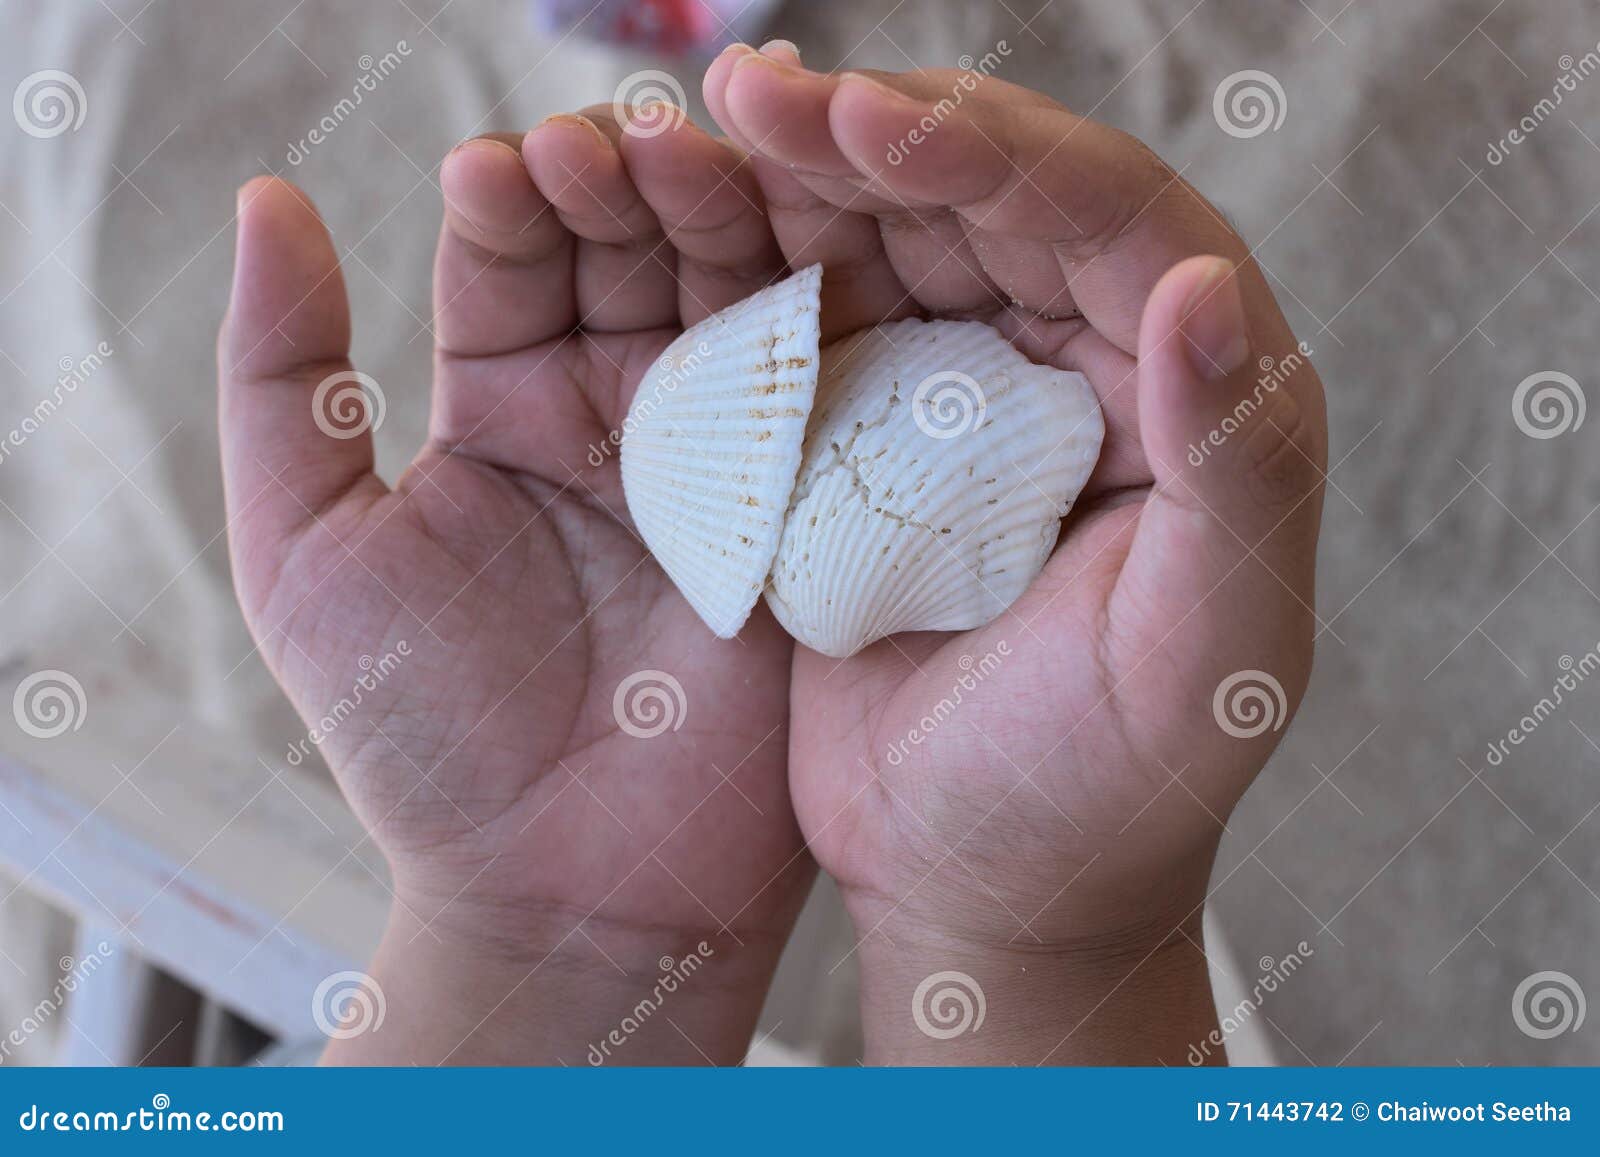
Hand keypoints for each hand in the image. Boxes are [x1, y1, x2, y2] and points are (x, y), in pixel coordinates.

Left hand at [219, 111, 812, 1063]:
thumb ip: (285, 381)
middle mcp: (622, 413)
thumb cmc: (424, 739)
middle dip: (620, 188)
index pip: (513, 256)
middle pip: (630, 253)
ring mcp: (724, 457)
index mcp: (506, 406)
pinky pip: (818, 388)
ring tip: (685, 170)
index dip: (511, 199)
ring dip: (715, 222)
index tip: (500, 169)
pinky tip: (798, 250)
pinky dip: (812, 310)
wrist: (571, 889)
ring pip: (729, 296)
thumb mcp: (306, 552)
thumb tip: (269, 203)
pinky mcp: (810, 509)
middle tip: (608, 154)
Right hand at [705, 46, 1326, 1062]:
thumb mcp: (1203, 656)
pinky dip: (748, 270)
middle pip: (986, 199)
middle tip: (747, 94)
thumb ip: (1235, 471)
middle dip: (868, 136)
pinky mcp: (873, 439)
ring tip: (695, 130)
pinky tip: (677, 231)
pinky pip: (813, 322)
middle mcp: (1084, 364)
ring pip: (888, 240)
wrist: (985, 884)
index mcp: (1189, 392)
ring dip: (795, 179)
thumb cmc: (1107, 792)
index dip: (994, 156)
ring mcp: (971, 394)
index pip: (1107, 220)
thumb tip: (1206, 292)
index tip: (864, 124)